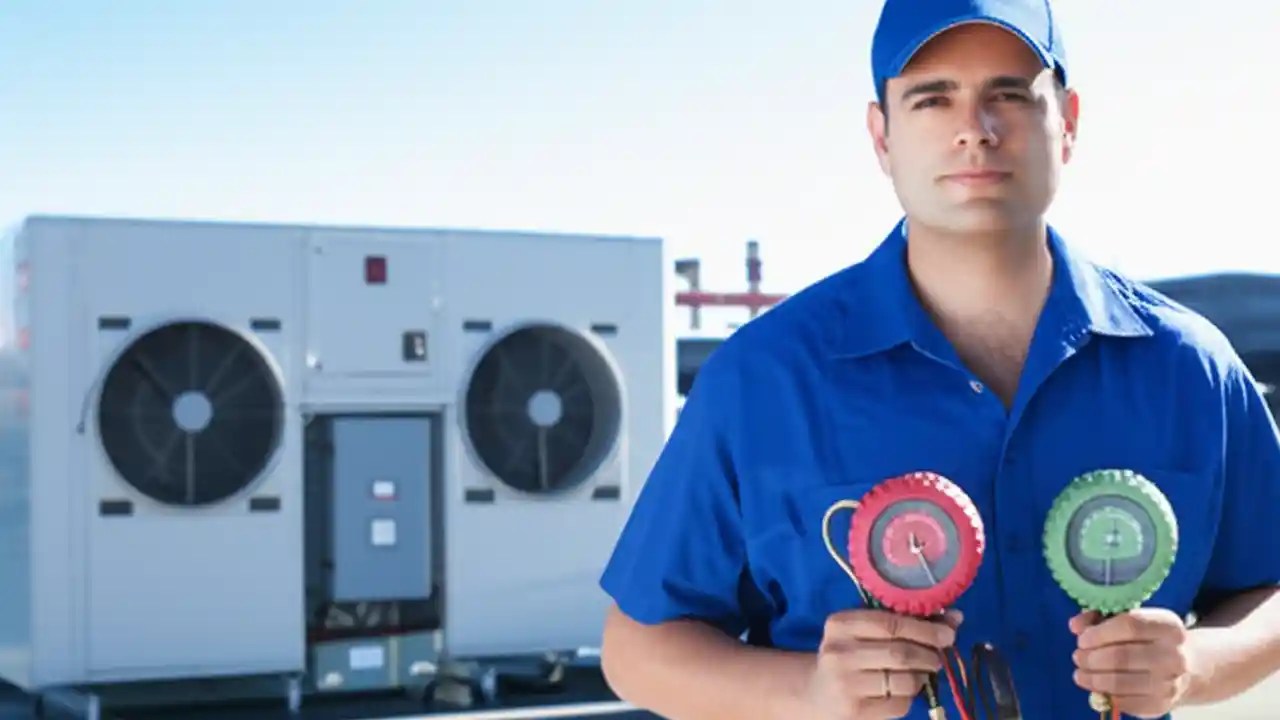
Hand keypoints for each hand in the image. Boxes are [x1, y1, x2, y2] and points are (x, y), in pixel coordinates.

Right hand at [802, 608, 961, 719]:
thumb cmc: (849, 654)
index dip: (925, 628)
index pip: (891, 623)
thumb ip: (906, 622)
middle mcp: (839, 652)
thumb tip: (955, 617)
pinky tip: (905, 690)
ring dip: (922, 677)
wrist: (816, 692)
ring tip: (922, 673)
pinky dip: (911, 697)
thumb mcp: (866, 631)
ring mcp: (845, 683)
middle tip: (938, 657)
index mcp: (841, 624)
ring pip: (904, 680)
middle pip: (900, 653)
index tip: (949, 633)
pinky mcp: (855, 710)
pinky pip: (899, 704)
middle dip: (929, 655)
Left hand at [1070, 608, 1193, 718]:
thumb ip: (1098, 617)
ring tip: (1080, 674)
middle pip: (1122, 656)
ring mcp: (1170, 682)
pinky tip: (1096, 687)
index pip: (1130, 625)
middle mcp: (1175, 655)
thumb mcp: (1127, 619)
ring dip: (1093, 679)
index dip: (1100, 633)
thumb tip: (1075, 626)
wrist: (1186, 668)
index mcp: (1168, 626)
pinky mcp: (1162, 704)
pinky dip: (1105, 694)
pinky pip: (1125, 702)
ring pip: (1121, 682)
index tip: (1082, 639)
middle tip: (1078, 657)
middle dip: (1091, 658)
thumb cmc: (1146, 638)